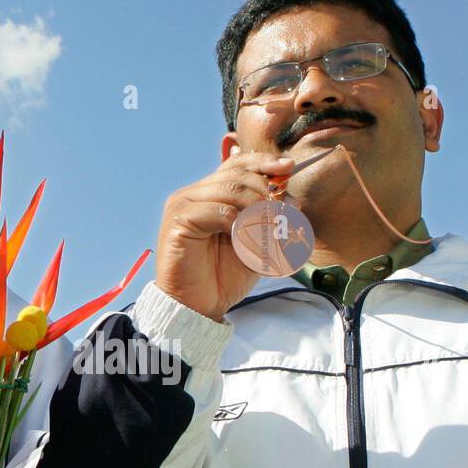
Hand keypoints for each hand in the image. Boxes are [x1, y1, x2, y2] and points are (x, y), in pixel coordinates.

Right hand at [154, 152, 294, 321]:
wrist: (198, 305)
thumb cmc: (224, 275)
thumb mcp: (254, 241)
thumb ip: (266, 219)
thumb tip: (289, 197)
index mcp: (209, 194)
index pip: (237, 164)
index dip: (263, 162)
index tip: (288, 168)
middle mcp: (193, 194)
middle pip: (237, 175)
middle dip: (268, 192)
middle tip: (285, 215)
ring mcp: (183, 205)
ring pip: (230, 190)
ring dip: (259, 210)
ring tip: (271, 233)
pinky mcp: (178, 221)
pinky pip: (219, 212)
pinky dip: (241, 226)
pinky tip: (248, 244)